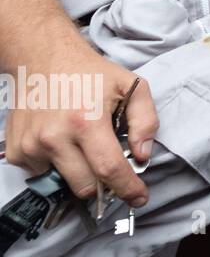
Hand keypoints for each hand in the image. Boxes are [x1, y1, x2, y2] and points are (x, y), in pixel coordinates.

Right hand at [3, 47, 156, 207]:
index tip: (139, 198)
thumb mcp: (131, 86)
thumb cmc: (91, 73)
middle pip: (86, 186)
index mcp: (86, 121)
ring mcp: (32, 145)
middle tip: (111, 165)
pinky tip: (62, 140)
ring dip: (78, 171)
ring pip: (64, 182)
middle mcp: (55, 137)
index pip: (109, 170)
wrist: (44, 58)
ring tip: (82, 142)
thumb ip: (146, 122)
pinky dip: (56, 164)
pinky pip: (42, 173)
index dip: (128, 189)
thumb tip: (142, 155)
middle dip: (104, 183)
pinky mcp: (17, 150)